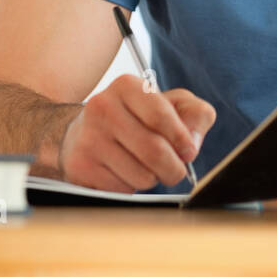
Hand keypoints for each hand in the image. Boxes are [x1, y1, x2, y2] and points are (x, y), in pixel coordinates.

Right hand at [58, 76, 215, 191]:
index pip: (160, 115)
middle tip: (175, 169)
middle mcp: (102, 107)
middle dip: (174, 168)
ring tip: (144, 165)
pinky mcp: (80, 166)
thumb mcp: (172, 104)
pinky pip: (123, 190)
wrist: (86, 133)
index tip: (189, 152)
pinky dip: (131, 187)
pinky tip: (123, 171)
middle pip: (154, 150)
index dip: (182, 139)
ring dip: (153, 178)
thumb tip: (192, 144)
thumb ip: (195, 115)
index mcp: (127, 86)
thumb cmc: (139, 118)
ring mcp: (88, 138)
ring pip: (141, 175)